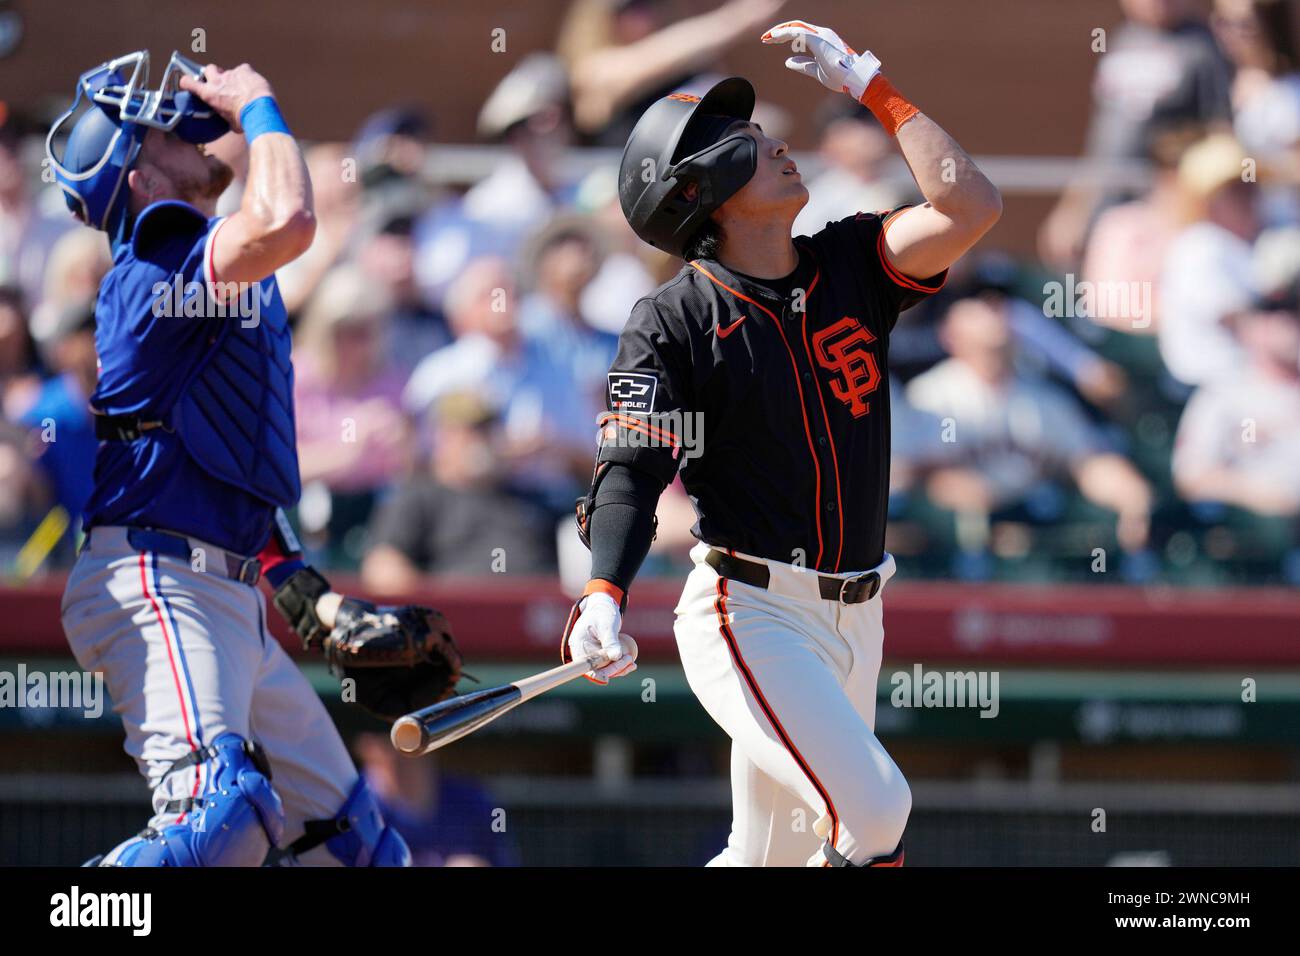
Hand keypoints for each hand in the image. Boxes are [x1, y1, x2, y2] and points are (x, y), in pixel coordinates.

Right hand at [178, 63, 274, 131]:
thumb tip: (231, 121)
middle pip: (208, 69)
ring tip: (242, 87)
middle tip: (221, 83)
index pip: (188, 82)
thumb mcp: (230, 123)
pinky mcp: (244, 70)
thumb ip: (226, 115)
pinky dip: (247, 75)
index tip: (189, 83)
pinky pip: (243, 69)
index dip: (188, 81)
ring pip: (228, 71)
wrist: (260, 110)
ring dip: (232, 78)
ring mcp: (230, 74)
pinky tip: (253, 84)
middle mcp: (217, 81)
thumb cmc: (245, 120)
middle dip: (213, 74)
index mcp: (209, 94)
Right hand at [565, 591, 636, 684]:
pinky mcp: (600, 654)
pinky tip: (631, 663)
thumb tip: (616, 657)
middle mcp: (583, 652)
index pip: (584, 665)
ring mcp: (591, 654)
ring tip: (632, 663)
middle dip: (614, 669)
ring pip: (604, 669)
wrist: (604, 606)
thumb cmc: (603, 613)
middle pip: (596, 669)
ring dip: (619, 669)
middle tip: (629, 660)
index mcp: (579, 644)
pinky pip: (609, 664)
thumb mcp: (607, 625)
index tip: (606, 679)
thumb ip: (611, 640)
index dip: (594, 674)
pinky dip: (620, 665)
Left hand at [760, 20, 880, 99]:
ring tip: (766, 38)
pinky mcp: (817, 40)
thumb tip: (787, 61)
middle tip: (765, 38)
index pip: (800, 33)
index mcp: (823, 40)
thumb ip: (803, 65)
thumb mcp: (817, 71)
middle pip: (796, 26)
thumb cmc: (840, 76)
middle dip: (779, 31)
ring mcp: (820, 35)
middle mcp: (822, 33)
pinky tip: (773, 37)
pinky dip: (783, 34)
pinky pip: (796, 33)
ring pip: (794, 27)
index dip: (785, 36)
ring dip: (779, 32)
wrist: (854, 79)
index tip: (771, 41)